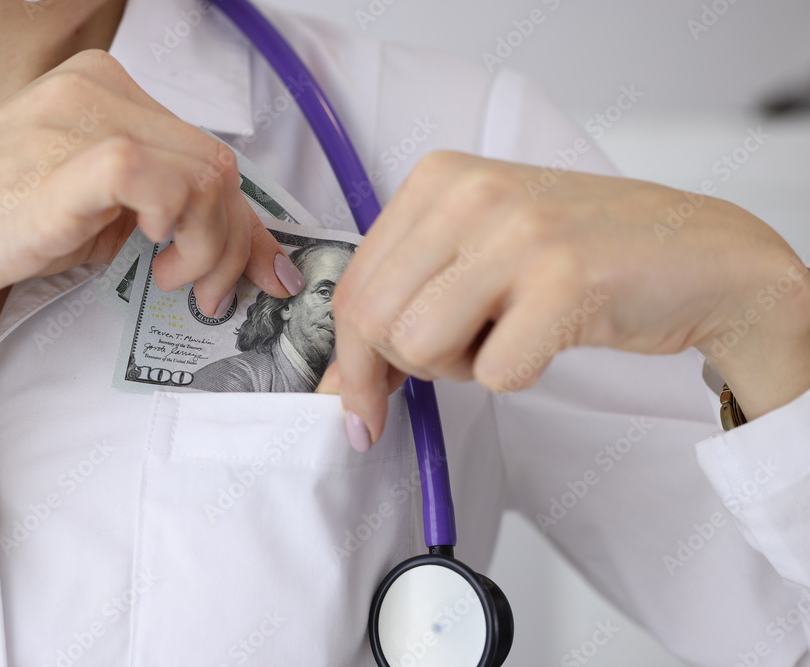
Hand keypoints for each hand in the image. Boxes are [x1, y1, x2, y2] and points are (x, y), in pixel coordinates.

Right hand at [0, 50, 299, 400]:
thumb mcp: (89, 210)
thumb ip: (151, 208)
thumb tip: (224, 243)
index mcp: (102, 93)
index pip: (204, 155)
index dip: (245, 221)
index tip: (261, 271)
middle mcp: (97, 94)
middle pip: (219, 166)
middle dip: (235, 242)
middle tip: (210, 292)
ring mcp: (79, 121)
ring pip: (206, 175)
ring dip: (210, 246)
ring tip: (172, 280)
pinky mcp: (63, 162)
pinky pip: (153, 176)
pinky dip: (175, 221)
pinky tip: (152, 250)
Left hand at [319, 152, 809, 447]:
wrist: (697, 254)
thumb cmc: (581, 256)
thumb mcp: (476, 255)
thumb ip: (404, 304)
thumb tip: (338, 388)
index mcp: (438, 178)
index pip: (353, 286)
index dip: (353, 358)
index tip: (366, 398)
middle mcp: (471, 194)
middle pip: (373, 320)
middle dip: (403, 367)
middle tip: (459, 356)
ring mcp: (518, 234)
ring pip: (419, 347)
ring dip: (460, 368)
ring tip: (507, 334)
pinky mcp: (564, 282)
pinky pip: (494, 373)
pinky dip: (517, 374)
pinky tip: (548, 338)